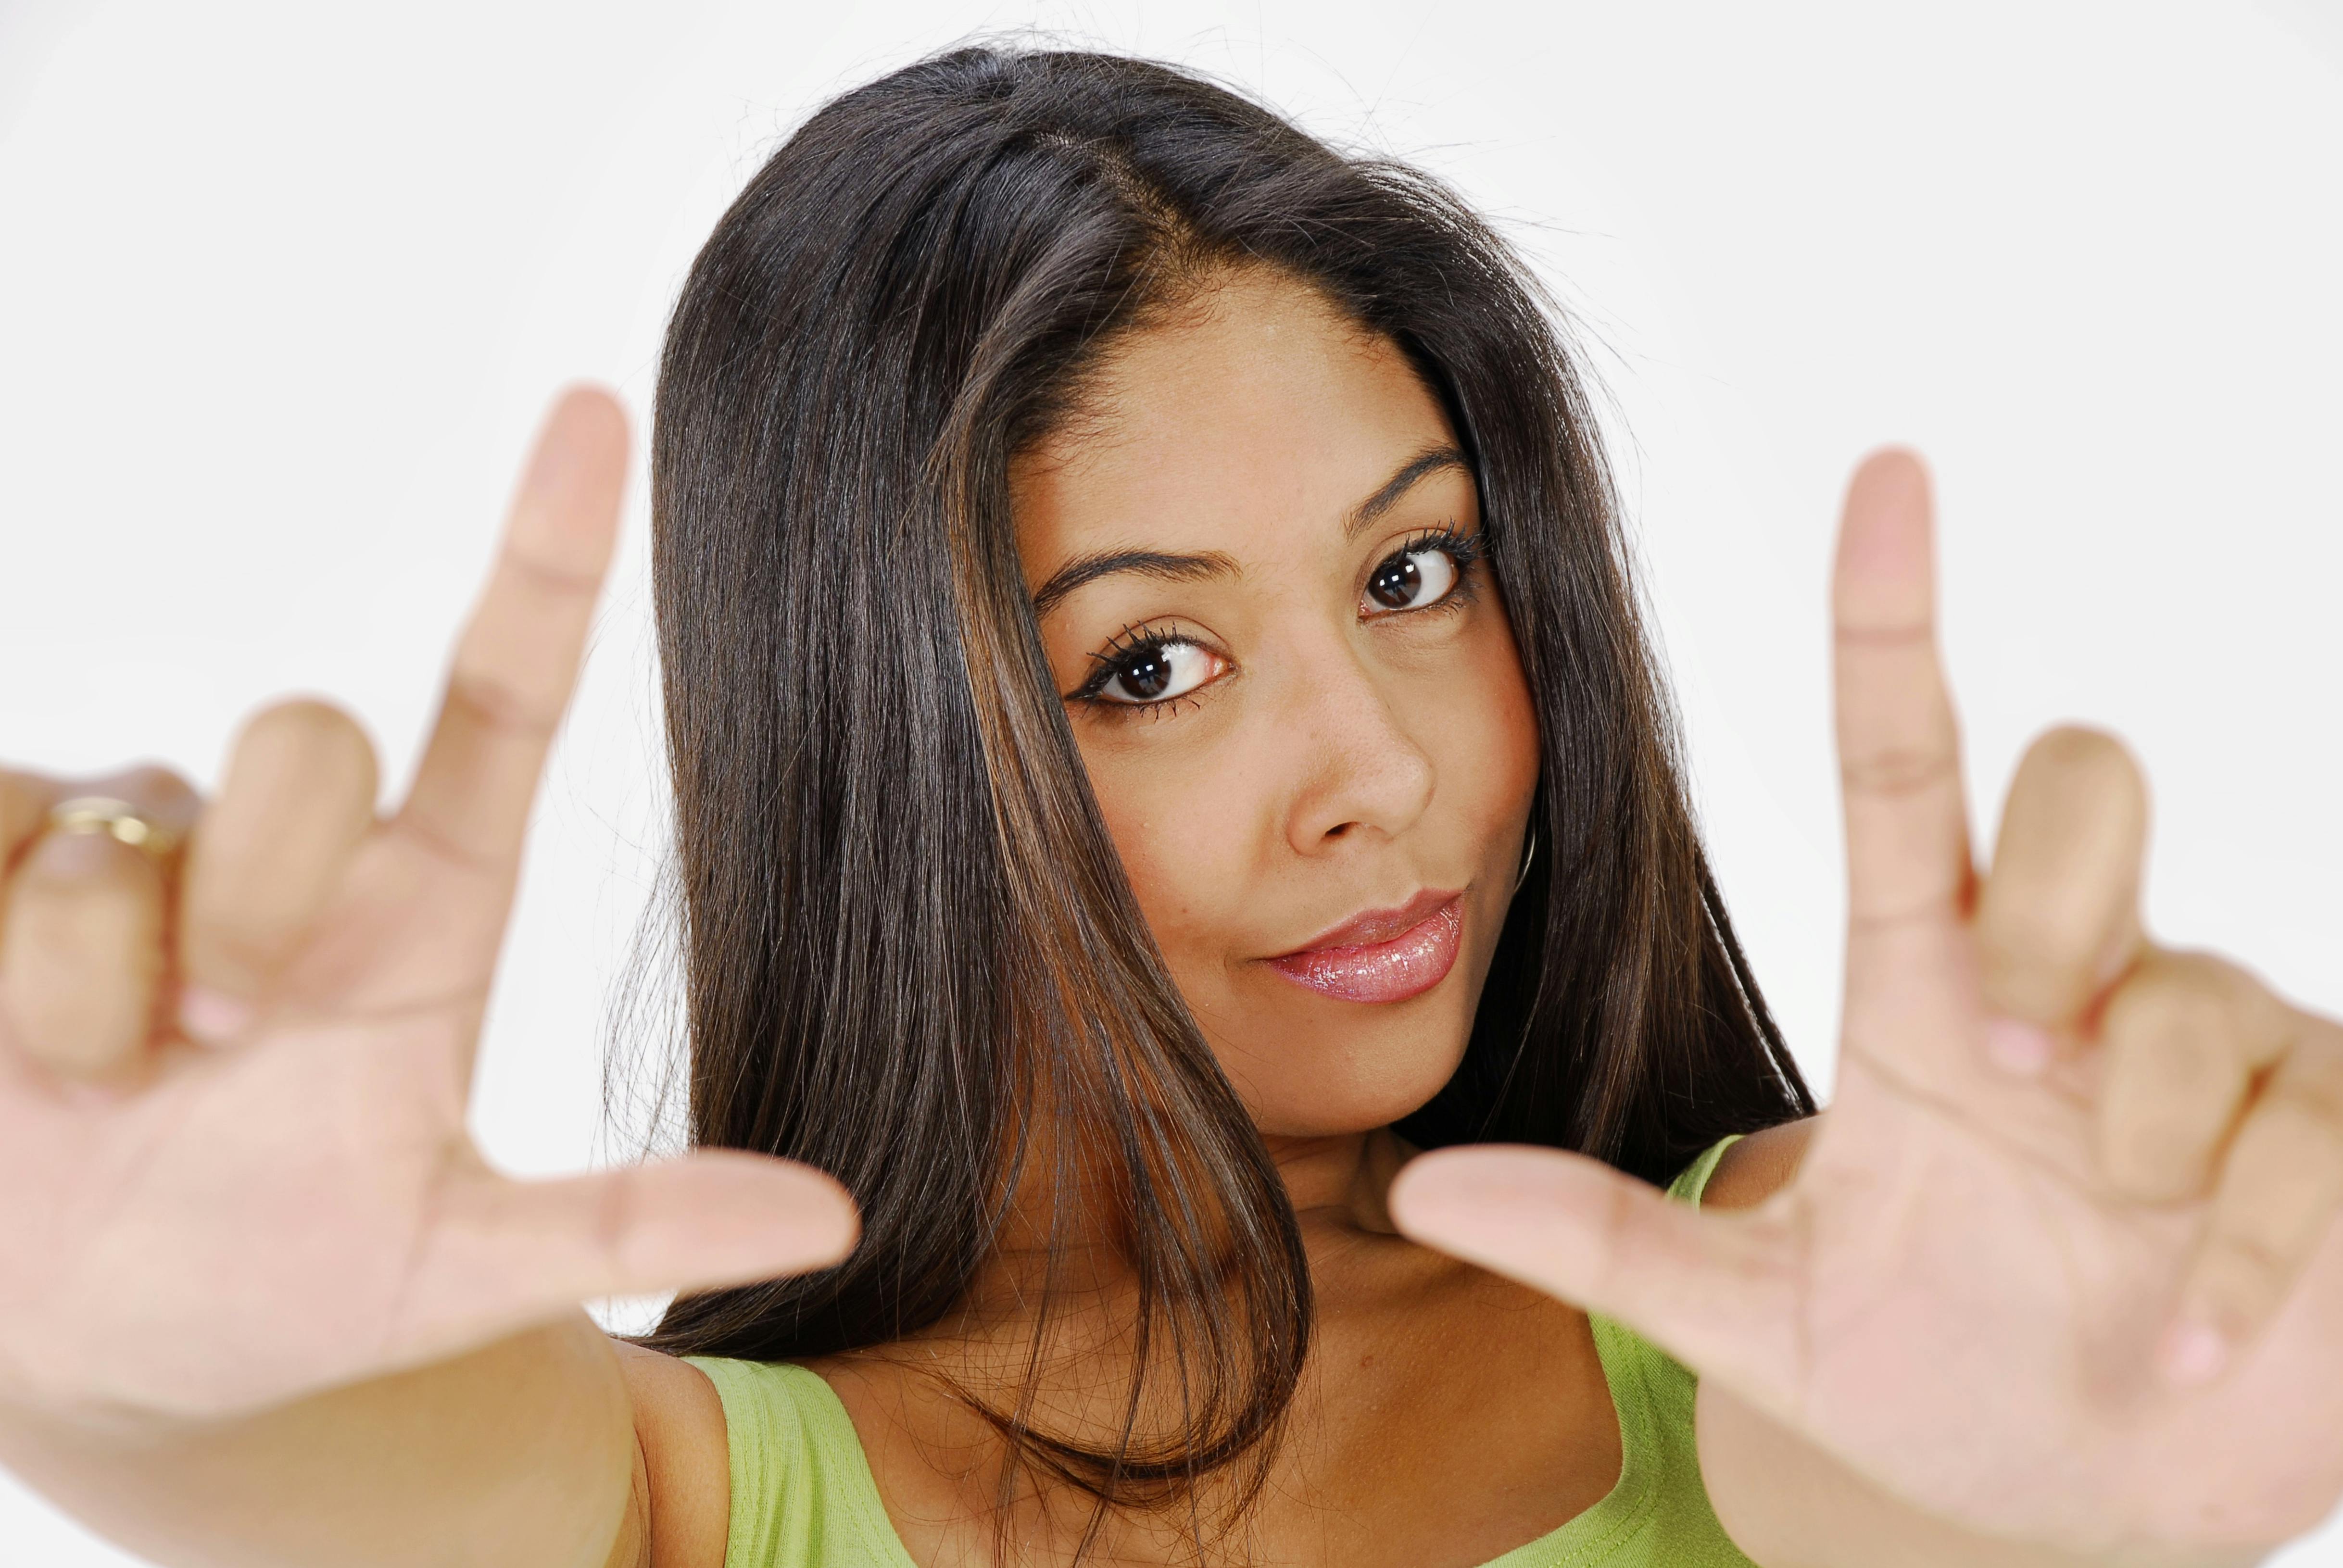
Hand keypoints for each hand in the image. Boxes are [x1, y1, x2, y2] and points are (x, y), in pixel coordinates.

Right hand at [0, 390, 855, 1433]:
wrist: (111, 1341)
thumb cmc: (291, 1282)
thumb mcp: (461, 1266)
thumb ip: (631, 1226)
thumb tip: (829, 1215)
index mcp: (427, 904)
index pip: (505, 686)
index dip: (551, 545)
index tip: (596, 409)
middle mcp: (294, 848)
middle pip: (304, 733)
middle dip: (256, 898)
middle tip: (225, 1047)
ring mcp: (138, 847)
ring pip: (123, 822)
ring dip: (108, 985)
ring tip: (115, 1082)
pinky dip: (5, 978)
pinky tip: (24, 1052)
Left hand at [1391, 452, 2342, 1559]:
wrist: (2091, 1496)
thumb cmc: (1935, 1377)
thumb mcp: (1765, 1319)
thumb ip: (1606, 1239)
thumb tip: (1418, 1188)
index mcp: (1924, 985)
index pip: (1904, 763)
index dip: (1890, 618)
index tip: (1884, 473)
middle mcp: (2072, 980)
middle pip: (2088, 782)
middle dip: (2055, 903)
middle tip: (2007, 1068)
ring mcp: (2211, 1046)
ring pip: (2194, 983)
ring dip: (2140, 1125)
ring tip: (2109, 1233)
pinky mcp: (2328, 1130)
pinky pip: (2302, 1135)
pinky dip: (2245, 1257)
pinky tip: (2196, 1334)